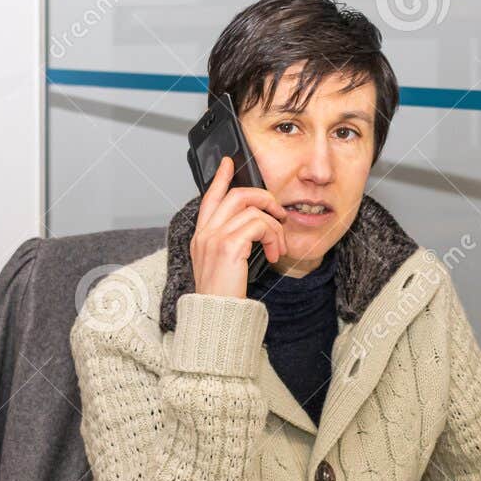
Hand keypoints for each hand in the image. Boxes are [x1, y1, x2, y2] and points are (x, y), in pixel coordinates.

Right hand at [189, 156, 288, 298]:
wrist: (216, 317)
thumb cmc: (223, 296)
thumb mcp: (225, 266)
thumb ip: (233, 244)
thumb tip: (256, 229)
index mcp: (201, 237)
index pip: (210, 198)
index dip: (220, 178)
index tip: (230, 163)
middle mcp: (204, 234)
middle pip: (236, 195)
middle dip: (263, 198)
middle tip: (279, 212)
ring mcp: (214, 238)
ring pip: (251, 208)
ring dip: (273, 225)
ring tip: (278, 245)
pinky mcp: (228, 246)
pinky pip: (258, 225)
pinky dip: (273, 236)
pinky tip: (275, 253)